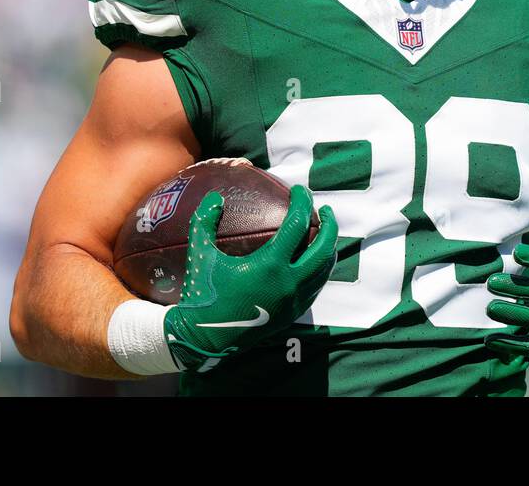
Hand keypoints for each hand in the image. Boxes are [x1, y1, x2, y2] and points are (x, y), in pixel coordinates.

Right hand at [163, 184, 336, 371]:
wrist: (205, 339)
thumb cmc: (202, 295)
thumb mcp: (200, 255)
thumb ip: (204, 221)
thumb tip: (215, 197)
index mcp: (270, 265)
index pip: (297, 224)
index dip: (302, 202)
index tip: (299, 190)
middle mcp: (289, 282)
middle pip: (324, 247)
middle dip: (329, 224)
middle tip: (323, 210)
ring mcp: (294, 300)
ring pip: (324, 269)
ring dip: (328, 247)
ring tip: (323, 233)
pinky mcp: (293, 313)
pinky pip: (316, 287)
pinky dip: (320, 269)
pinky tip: (312, 262)